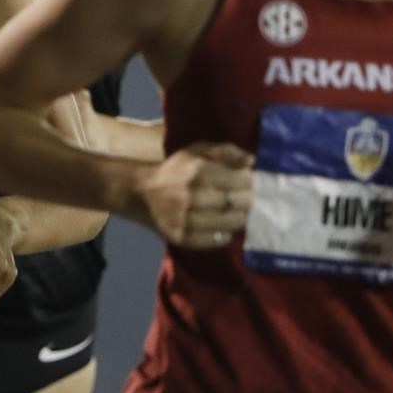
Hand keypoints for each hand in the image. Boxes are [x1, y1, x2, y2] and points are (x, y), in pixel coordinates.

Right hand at [133, 142, 252, 249]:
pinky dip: (222, 236)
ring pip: (225, 223)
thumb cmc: (176, 169)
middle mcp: (191, 196)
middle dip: (246, 201)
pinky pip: (210, 241)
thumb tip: (250, 162)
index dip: (248, 182)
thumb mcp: (197, 150)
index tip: (250, 182)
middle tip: (247, 200)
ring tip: (239, 214)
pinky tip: (225, 230)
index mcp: (198, 171)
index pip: (237, 180)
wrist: (141, 192)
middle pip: (234, 202)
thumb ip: (225, 151)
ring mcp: (184, 219)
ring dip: (238, 219)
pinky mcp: (180, 236)